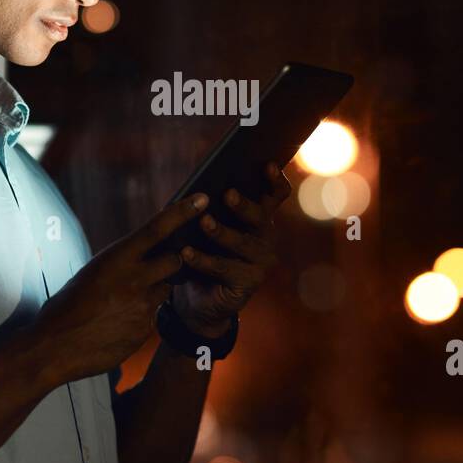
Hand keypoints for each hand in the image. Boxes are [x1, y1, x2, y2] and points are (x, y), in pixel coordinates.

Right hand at [30, 194, 208, 381]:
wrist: (55, 346)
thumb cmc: (67, 305)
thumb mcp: (92, 273)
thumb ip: (121, 264)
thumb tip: (140, 258)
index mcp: (117, 258)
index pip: (158, 228)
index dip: (183, 211)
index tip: (203, 198)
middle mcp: (135, 279)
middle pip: (175, 261)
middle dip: (173, 261)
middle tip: (162, 264)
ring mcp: (143, 306)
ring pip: (165, 291)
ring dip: (154, 290)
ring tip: (124, 300)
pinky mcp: (145, 330)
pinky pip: (152, 317)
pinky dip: (140, 316)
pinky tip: (118, 323)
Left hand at [174, 161, 291, 336]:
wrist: (198, 299)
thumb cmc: (202, 251)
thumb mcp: (207, 226)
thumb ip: (211, 207)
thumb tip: (199, 187)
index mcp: (259, 218)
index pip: (275, 195)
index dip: (275, 180)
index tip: (268, 164)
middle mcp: (265, 238)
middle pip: (260, 217)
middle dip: (244, 205)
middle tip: (228, 194)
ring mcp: (260, 263)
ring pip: (242, 243)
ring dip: (221, 232)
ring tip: (204, 221)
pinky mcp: (247, 284)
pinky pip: (224, 269)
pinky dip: (203, 260)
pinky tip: (186, 252)